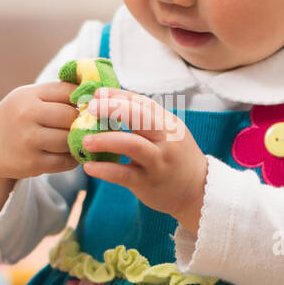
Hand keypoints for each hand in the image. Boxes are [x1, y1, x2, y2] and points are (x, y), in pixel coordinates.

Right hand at [0, 81, 78, 216]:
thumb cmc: (16, 119)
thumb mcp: (29, 98)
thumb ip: (57, 93)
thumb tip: (97, 90)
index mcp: (28, 95)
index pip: (69, 91)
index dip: (85, 99)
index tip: (91, 106)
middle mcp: (26, 115)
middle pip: (71, 117)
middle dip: (82, 122)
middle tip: (86, 125)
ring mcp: (28, 140)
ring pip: (70, 140)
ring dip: (78, 142)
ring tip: (79, 140)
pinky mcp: (31, 163)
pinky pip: (65, 161)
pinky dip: (73, 158)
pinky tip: (70, 154)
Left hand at [81, 88, 207, 235]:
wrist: (198, 190)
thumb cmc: (176, 157)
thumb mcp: (169, 133)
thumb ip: (147, 120)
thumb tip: (112, 101)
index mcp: (169, 124)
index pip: (143, 103)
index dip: (119, 96)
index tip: (97, 94)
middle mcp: (166, 140)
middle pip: (140, 116)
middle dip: (113, 109)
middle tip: (90, 109)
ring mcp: (158, 162)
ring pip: (131, 144)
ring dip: (105, 140)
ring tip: (85, 141)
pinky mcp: (148, 183)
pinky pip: (123, 174)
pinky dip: (104, 170)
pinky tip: (89, 166)